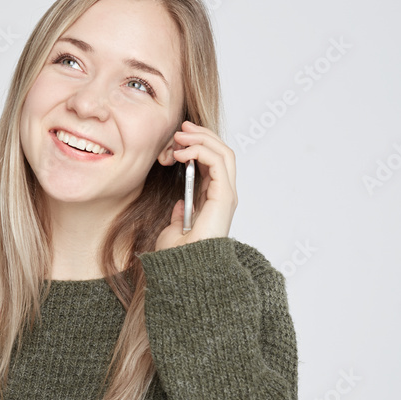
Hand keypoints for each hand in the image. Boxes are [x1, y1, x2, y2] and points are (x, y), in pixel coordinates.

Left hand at [154, 120, 237, 250]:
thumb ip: (179, 216)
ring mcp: (226, 196)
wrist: (184, 271)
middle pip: (221, 152)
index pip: (212, 162)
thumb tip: (180, 205)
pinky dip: (201, 150)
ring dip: (201, 139)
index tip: (177, 138)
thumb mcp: (174, 231)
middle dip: (201, 135)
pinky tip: (182, 152)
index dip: (197, 145)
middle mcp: (223, 195)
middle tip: (180, 128)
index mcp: (213, 200)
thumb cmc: (178, 257)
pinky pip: (218, 163)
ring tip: (179, 136)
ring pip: (223, 153)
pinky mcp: (224, 197)